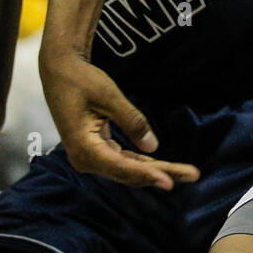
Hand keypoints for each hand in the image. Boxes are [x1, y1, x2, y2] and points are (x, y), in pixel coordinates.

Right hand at [40, 49, 198, 189]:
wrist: (60, 71)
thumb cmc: (81, 80)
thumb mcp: (109, 96)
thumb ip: (132, 120)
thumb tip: (153, 147)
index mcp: (84, 148)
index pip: (122, 167)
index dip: (148, 174)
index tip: (170, 181)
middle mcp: (85, 159)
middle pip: (129, 173)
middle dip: (161, 173)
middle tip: (192, 175)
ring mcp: (90, 157)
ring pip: (128, 170)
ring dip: (156, 170)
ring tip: (186, 172)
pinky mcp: (96, 150)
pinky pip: (123, 161)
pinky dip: (144, 163)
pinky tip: (166, 166)